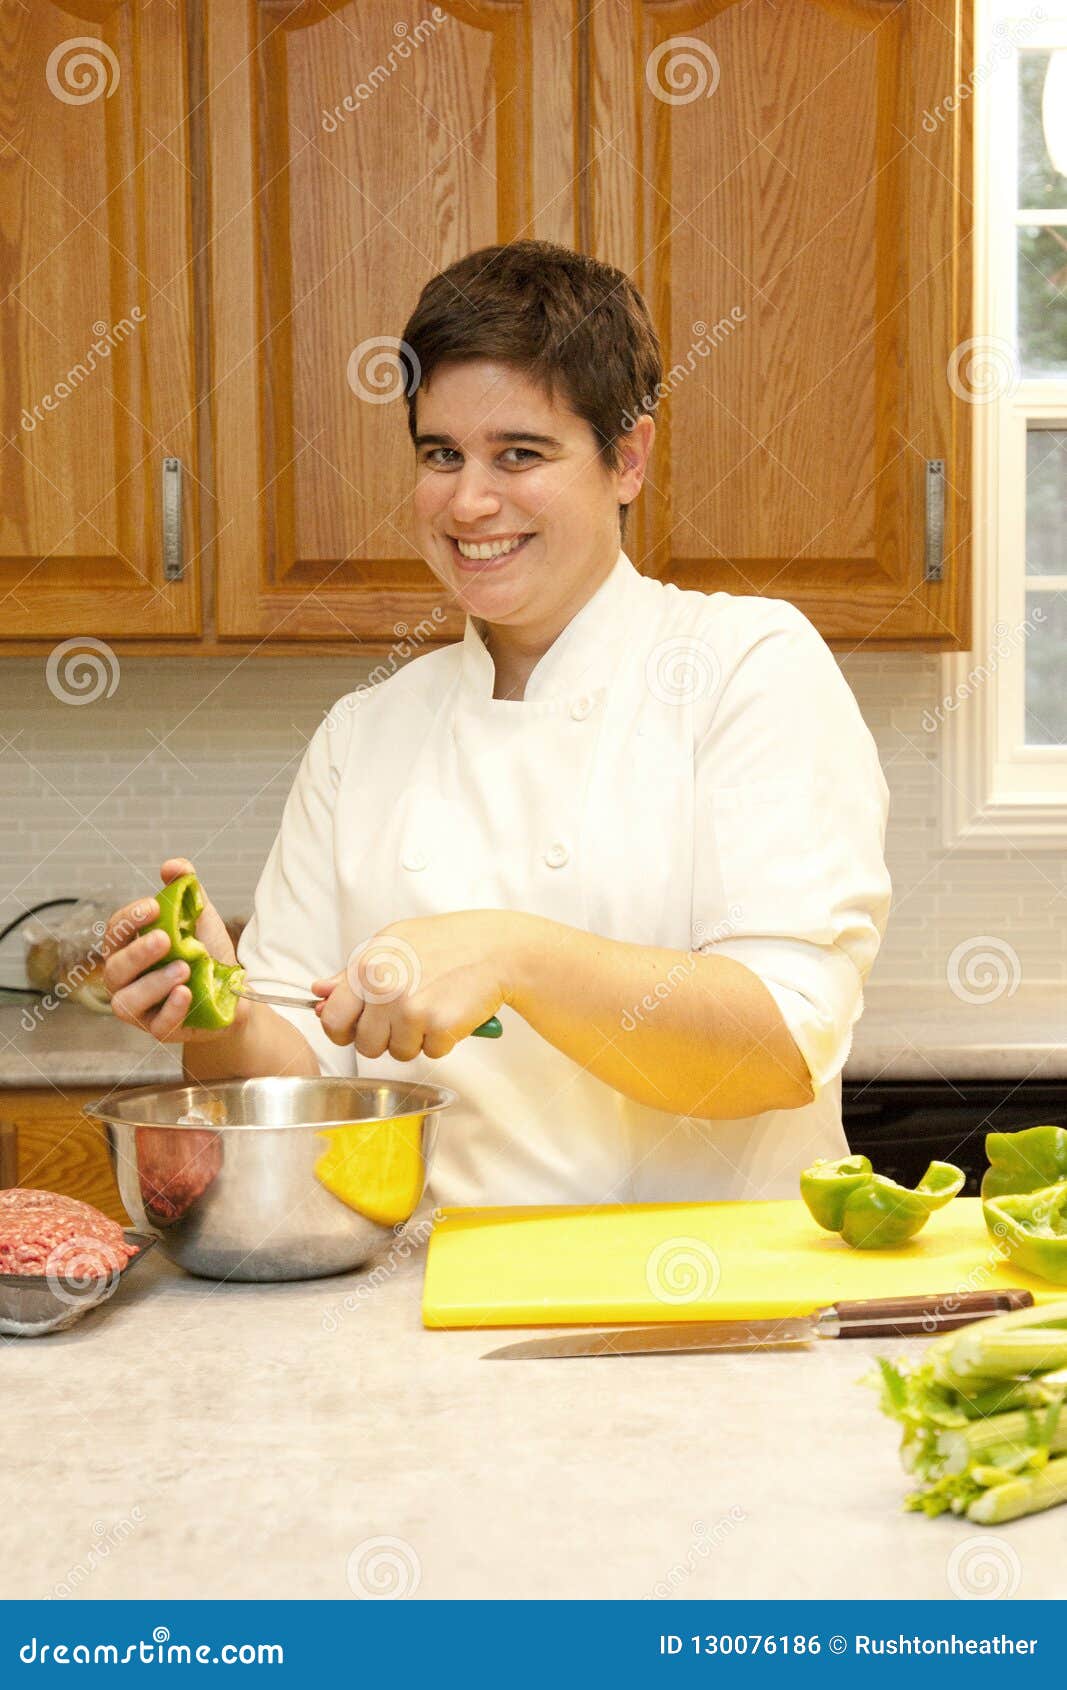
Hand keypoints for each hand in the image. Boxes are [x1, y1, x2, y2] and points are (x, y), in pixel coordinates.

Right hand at [101, 857, 251, 1043]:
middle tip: (165, 940)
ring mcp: (140, 1008)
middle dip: (137, 953)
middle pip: (114, 968)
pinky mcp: (160, 1030)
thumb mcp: (200, 917)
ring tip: (183, 969)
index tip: (155, 906)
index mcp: (130, 948)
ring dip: (153, 983)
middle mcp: (126, 979)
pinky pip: (157, 1025)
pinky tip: (185, 994)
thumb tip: (172, 866)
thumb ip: (186, 890)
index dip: (129, 919)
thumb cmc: (208, 953)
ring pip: (126, 1001)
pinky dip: (170, 1009)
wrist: (235, 992)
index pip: (115, 932)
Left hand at [312, 910, 521, 1060]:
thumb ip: (352, 972)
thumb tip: (319, 993)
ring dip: (415, 1040)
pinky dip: (442, 1041)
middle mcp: (384, 988)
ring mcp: (411, 1009)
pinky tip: (451, 1014)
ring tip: (433, 1010)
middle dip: (385, 1038)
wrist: (495, 948)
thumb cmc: (446, 942)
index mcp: (367, 965)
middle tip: (408, 1016)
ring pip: (398, 1053)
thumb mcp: (393, 942)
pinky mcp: (438, 1027)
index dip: (343, 1031)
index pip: (332, 1018)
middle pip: (365, 1044)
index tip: (357, 1028)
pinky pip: (430, 1053)